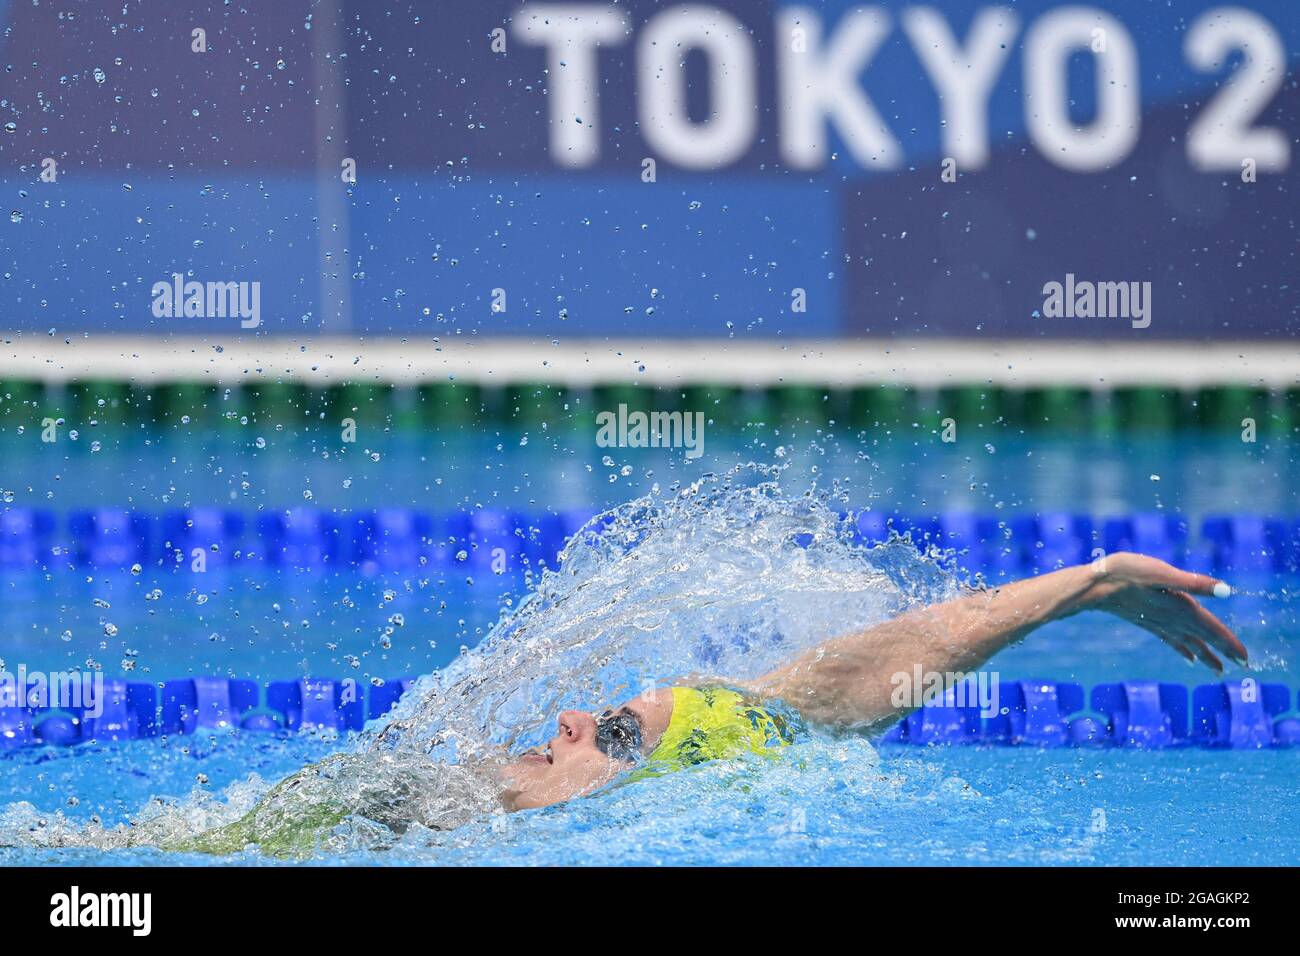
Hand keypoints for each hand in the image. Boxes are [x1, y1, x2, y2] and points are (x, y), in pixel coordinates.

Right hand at [1084, 552, 1246, 672]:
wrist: (1093, 586)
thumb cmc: (1126, 573)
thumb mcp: (1162, 572)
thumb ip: (1195, 583)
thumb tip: (1227, 590)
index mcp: (1182, 607)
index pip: (1212, 629)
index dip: (1229, 643)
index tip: (1245, 659)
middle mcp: (1172, 619)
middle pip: (1203, 639)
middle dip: (1223, 651)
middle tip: (1243, 665)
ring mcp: (1159, 622)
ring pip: (1189, 643)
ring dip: (1206, 655)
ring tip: (1218, 669)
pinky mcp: (1146, 621)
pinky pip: (1171, 640)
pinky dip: (1183, 649)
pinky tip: (1188, 657)